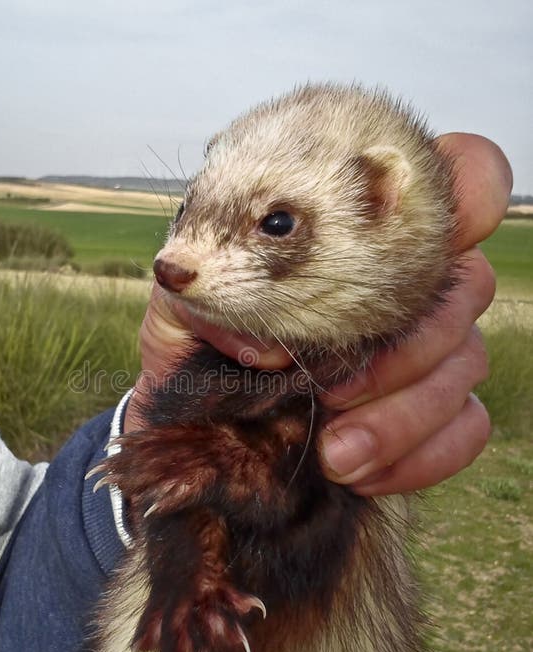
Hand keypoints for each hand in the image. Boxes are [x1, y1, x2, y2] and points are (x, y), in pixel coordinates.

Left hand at [125, 133, 511, 495]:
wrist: (191, 429)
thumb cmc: (192, 351)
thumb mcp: (179, 311)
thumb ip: (209, 297)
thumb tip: (267, 343)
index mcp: (354, 236)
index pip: (454, 179)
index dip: (471, 191)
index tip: (437, 235)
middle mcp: (404, 287)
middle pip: (468, 287)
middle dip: (406, 348)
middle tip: (331, 391)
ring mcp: (424, 352)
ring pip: (466, 364)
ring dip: (402, 416)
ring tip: (334, 454)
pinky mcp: (428, 417)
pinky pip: (465, 428)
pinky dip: (420, 456)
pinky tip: (359, 472)